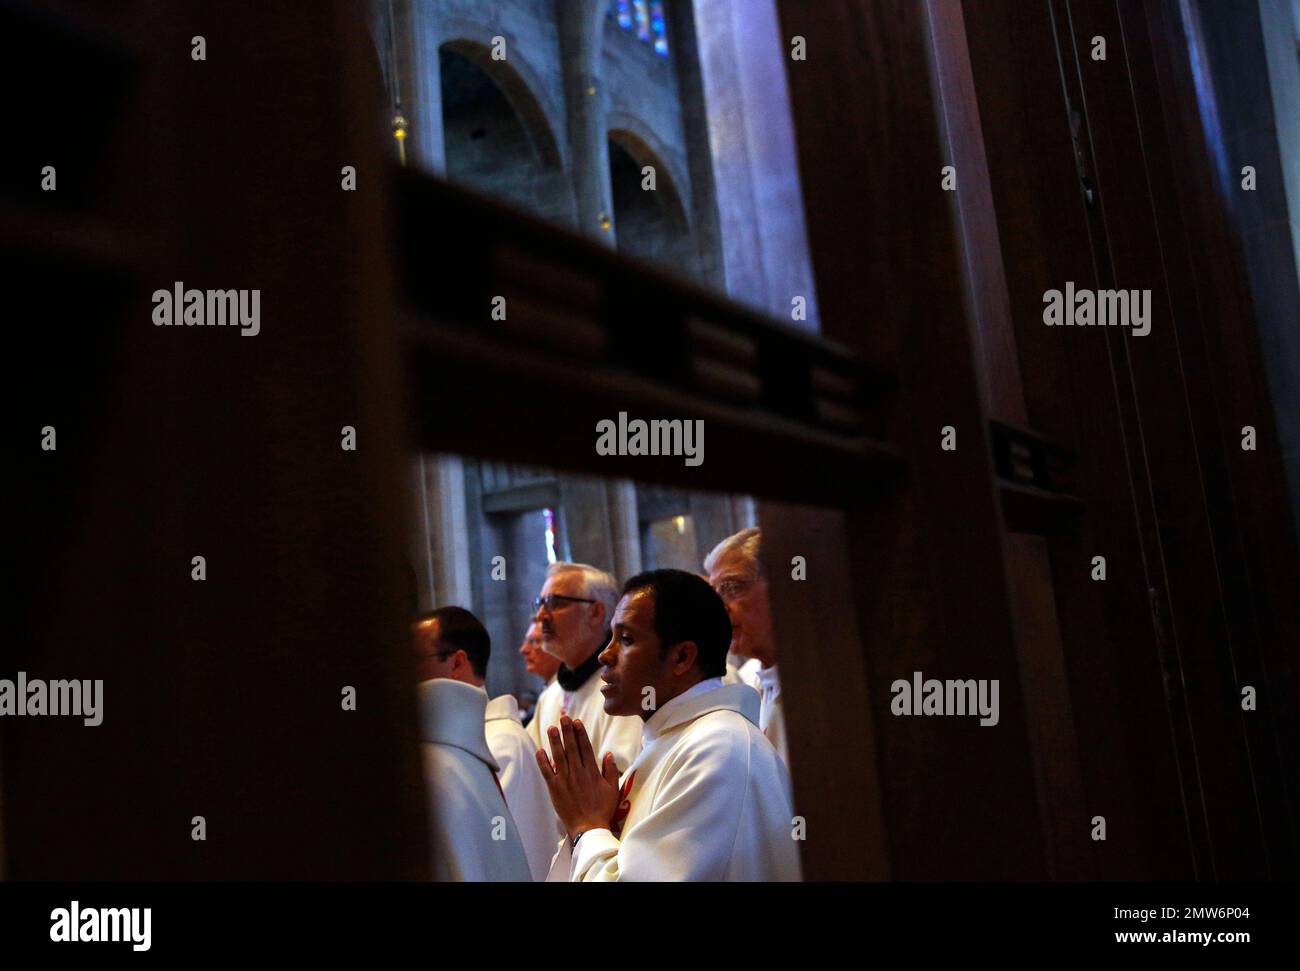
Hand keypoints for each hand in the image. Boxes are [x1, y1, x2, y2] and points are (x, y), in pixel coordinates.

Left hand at [536, 716, 621, 840]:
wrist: (588, 828)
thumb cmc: (603, 809)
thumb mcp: (613, 789)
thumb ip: (611, 771)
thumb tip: (608, 754)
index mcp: (592, 772)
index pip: (585, 747)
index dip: (580, 733)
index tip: (576, 721)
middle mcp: (578, 773)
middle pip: (571, 748)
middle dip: (567, 731)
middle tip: (563, 717)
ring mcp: (565, 780)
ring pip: (559, 757)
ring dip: (555, 742)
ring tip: (551, 728)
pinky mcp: (555, 789)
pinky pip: (547, 773)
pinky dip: (543, 762)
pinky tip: (540, 750)